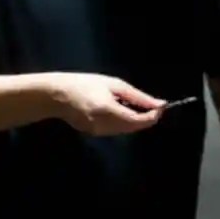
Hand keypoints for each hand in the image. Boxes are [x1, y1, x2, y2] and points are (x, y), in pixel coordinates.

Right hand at [44, 73, 165, 135]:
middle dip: (145, 118)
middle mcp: (103, 125)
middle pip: (133, 127)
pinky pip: (116, 131)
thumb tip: (159, 104)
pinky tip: (118, 110)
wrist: (57, 94)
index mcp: (107, 110)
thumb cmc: (85, 84)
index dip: (152, 116)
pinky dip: (123, 123)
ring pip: (126, 131)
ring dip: (135, 121)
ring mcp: (97, 132)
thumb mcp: (114, 85)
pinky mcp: (94, 134)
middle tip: (152, 106)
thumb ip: (138, 97)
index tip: (161, 107)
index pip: (137, 120)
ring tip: (131, 104)